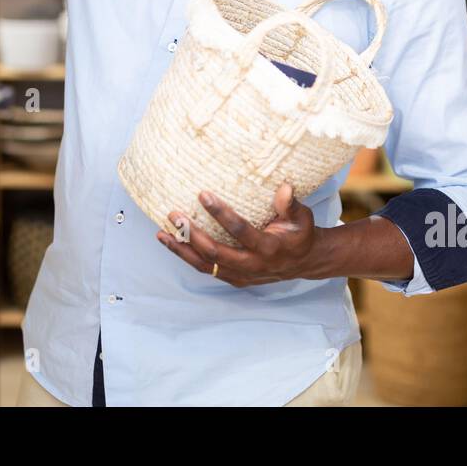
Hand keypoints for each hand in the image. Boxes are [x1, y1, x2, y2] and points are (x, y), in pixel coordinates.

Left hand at [156, 183, 322, 286]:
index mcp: (268, 248)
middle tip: (174, 214)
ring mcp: (241, 275)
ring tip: (162, 233)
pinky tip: (172, 242)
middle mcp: (252, 265)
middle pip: (215, 252)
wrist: (304, 262)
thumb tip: (284, 187)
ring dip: (182, 249)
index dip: (221, 214)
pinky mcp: (233, 278)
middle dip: (192, 233)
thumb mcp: (302, 218)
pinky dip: (187, 256)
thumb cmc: (300, 234)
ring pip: (205, 265)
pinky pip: (206, 269)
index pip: (240, 231)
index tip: (203, 195)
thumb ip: (291, 204)